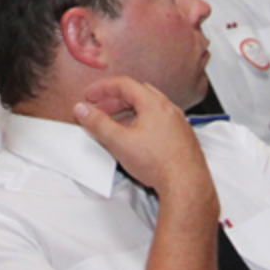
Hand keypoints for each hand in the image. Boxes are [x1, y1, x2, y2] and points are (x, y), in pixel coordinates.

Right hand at [72, 76, 208, 203]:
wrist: (187, 186)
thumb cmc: (159, 164)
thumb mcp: (119, 142)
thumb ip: (97, 123)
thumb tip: (82, 110)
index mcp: (154, 104)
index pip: (124, 84)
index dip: (102, 88)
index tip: (90, 96)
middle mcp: (169, 109)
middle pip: (137, 93)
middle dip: (115, 100)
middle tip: (100, 110)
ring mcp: (178, 123)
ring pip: (149, 108)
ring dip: (129, 112)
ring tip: (115, 127)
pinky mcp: (183, 137)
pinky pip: (160, 121)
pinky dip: (143, 123)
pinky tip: (136, 140)